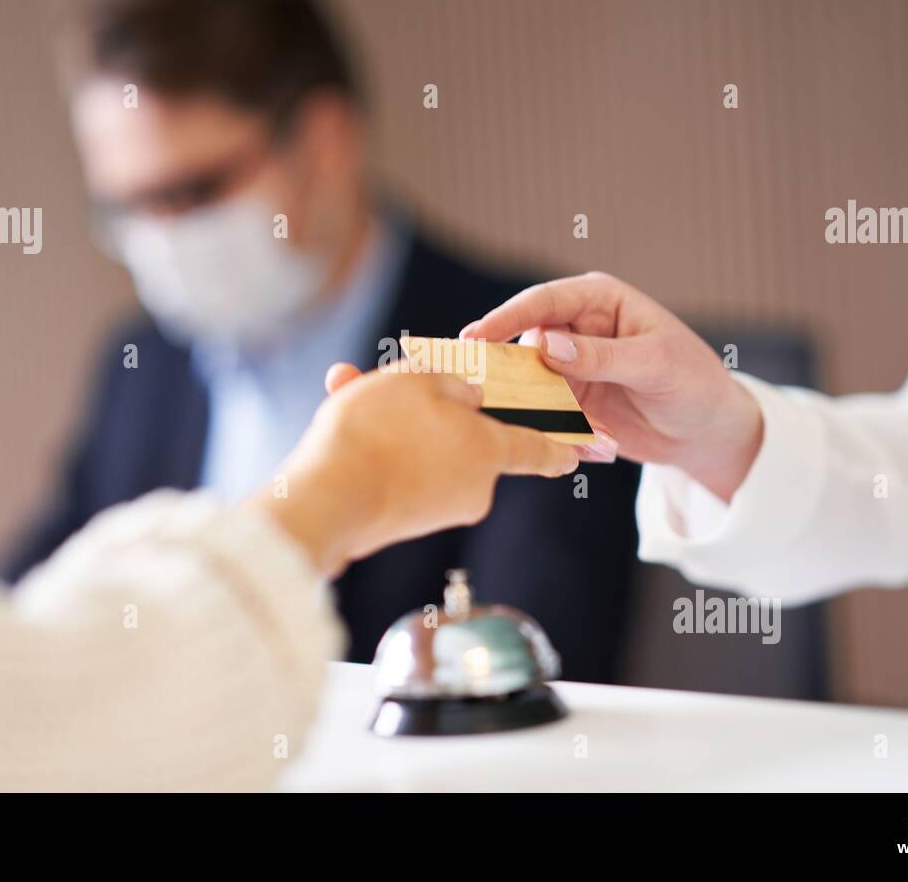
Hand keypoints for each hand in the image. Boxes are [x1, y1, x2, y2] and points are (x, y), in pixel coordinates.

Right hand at [245, 365, 578, 577]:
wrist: (327, 498)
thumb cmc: (378, 431)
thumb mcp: (419, 382)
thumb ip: (454, 384)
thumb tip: (468, 397)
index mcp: (490, 450)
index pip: (539, 448)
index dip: (561, 445)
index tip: (579, 452)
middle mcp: (474, 487)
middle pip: (467, 442)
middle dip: (436, 413)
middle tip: (398, 385)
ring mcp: (440, 511)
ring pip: (426, 453)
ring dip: (397, 427)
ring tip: (352, 397)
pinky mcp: (405, 524)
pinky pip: (400, 474)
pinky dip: (380, 452)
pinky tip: (343, 431)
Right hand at [460, 272, 762, 500]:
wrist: (707, 432)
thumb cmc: (694, 383)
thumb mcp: (655, 366)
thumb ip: (601, 355)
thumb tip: (546, 343)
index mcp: (599, 300)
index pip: (543, 302)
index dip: (506, 317)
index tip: (476, 337)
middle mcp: (577, 328)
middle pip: (525, 345)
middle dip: (517, 375)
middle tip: (500, 398)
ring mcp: (570, 367)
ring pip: (531, 386)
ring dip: (548, 415)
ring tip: (591, 435)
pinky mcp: (569, 402)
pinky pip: (546, 416)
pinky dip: (561, 434)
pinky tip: (595, 446)